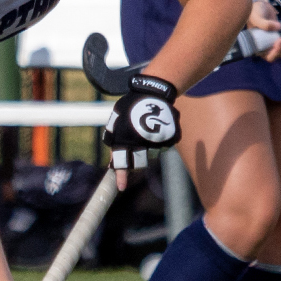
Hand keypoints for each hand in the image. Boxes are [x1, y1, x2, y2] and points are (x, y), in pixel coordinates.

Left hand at [102, 72, 179, 189]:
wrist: (152, 92)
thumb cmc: (130, 107)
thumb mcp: (117, 121)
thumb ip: (114, 141)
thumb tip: (111, 164)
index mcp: (124, 138)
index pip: (121, 162)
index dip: (121, 176)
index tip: (121, 187)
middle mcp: (141, 142)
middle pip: (139, 162)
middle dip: (137, 159)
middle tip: (137, 144)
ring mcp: (157, 140)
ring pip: (152, 154)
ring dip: (148, 146)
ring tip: (146, 128)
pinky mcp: (170, 138)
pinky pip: (163, 146)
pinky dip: (159, 140)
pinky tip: (156, 126)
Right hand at [246, 0, 280, 61]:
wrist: (261, 6)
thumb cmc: (255, 13)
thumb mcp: (256, 18)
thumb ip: (265, 24)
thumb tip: (278, 27)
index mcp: (259, 46)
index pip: (269, 56)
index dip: (276, 52)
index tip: (280, 40)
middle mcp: (268, 47)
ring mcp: (277, 43)